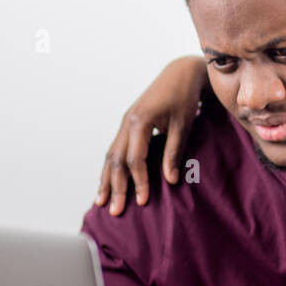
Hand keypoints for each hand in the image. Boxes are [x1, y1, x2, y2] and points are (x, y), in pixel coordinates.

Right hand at [95, 56, 207, 212]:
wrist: (180, 73)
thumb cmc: (184, 98)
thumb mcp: (183, 125)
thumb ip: (174, 152)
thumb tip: (170, 180)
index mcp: (140, 121)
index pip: (135, 159)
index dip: (139, 181)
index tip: (143, 201)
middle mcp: (127, 122)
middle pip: (117, 161)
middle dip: (116, 187)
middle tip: (115, 212)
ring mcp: (125, 123)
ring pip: (110, 156)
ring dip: (106, 180)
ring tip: (101, 202)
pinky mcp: (127, 124)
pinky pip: (115, 149)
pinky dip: (110, 168)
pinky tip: (107, 182)